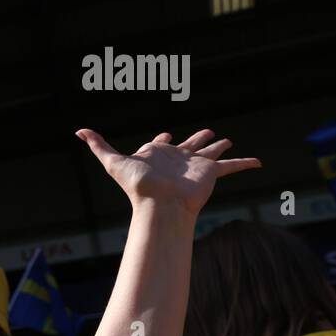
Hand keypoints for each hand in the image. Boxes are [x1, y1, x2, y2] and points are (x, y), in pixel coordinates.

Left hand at [77, 128, 259, 216]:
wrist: (159, 204)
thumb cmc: (137, 185)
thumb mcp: (113, 160)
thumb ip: (98, 145)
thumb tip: (78, 131)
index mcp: (157, 155)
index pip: (160, 143)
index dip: (161, 139)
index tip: (166, 135)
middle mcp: (176, 159)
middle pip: (190, 145)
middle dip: (196, 139)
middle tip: (207, 131)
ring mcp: (194, 166)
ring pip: (210, 152)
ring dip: (218, 145)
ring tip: (225, 139)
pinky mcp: (210, 173)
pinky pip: (231, 166)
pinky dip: (244, 163)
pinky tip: (258, 162)